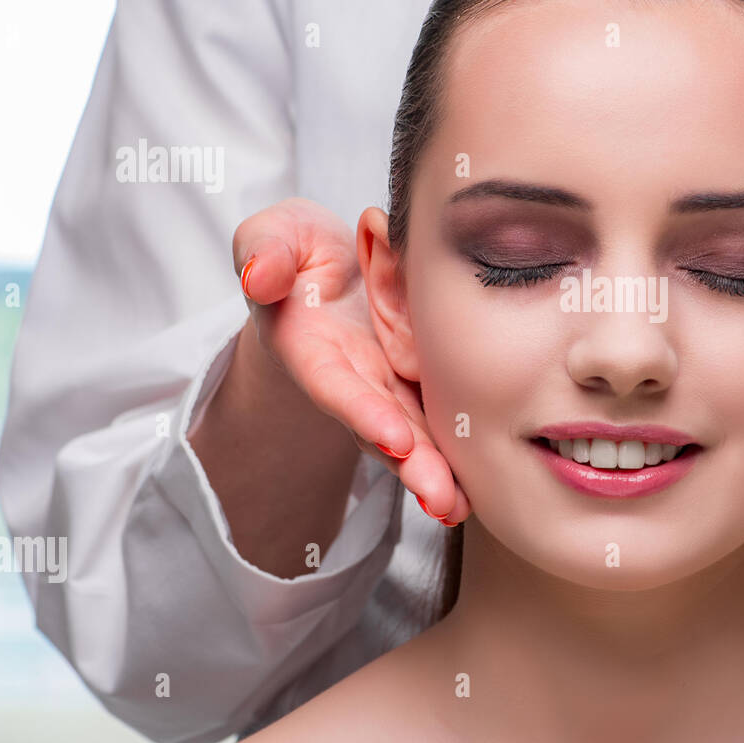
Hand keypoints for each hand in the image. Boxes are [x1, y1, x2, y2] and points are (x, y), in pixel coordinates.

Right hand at [234, 197, 469, 523]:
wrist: (333, 265)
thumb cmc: (299, 252)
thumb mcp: (275, 236)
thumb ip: (265, 253)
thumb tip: (259, 277)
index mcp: (313, 348)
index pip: (337, 385)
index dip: (362, 412)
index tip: (392, 438)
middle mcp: (354, 380)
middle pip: (382, 428)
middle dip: (409, 465)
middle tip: (440, 498)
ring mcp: (389, 388)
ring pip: (415, 436)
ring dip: (437, 474)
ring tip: (460, 506)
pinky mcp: (420, 387)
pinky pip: (442, 420)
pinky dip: (459, 453)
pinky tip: (483, 483)